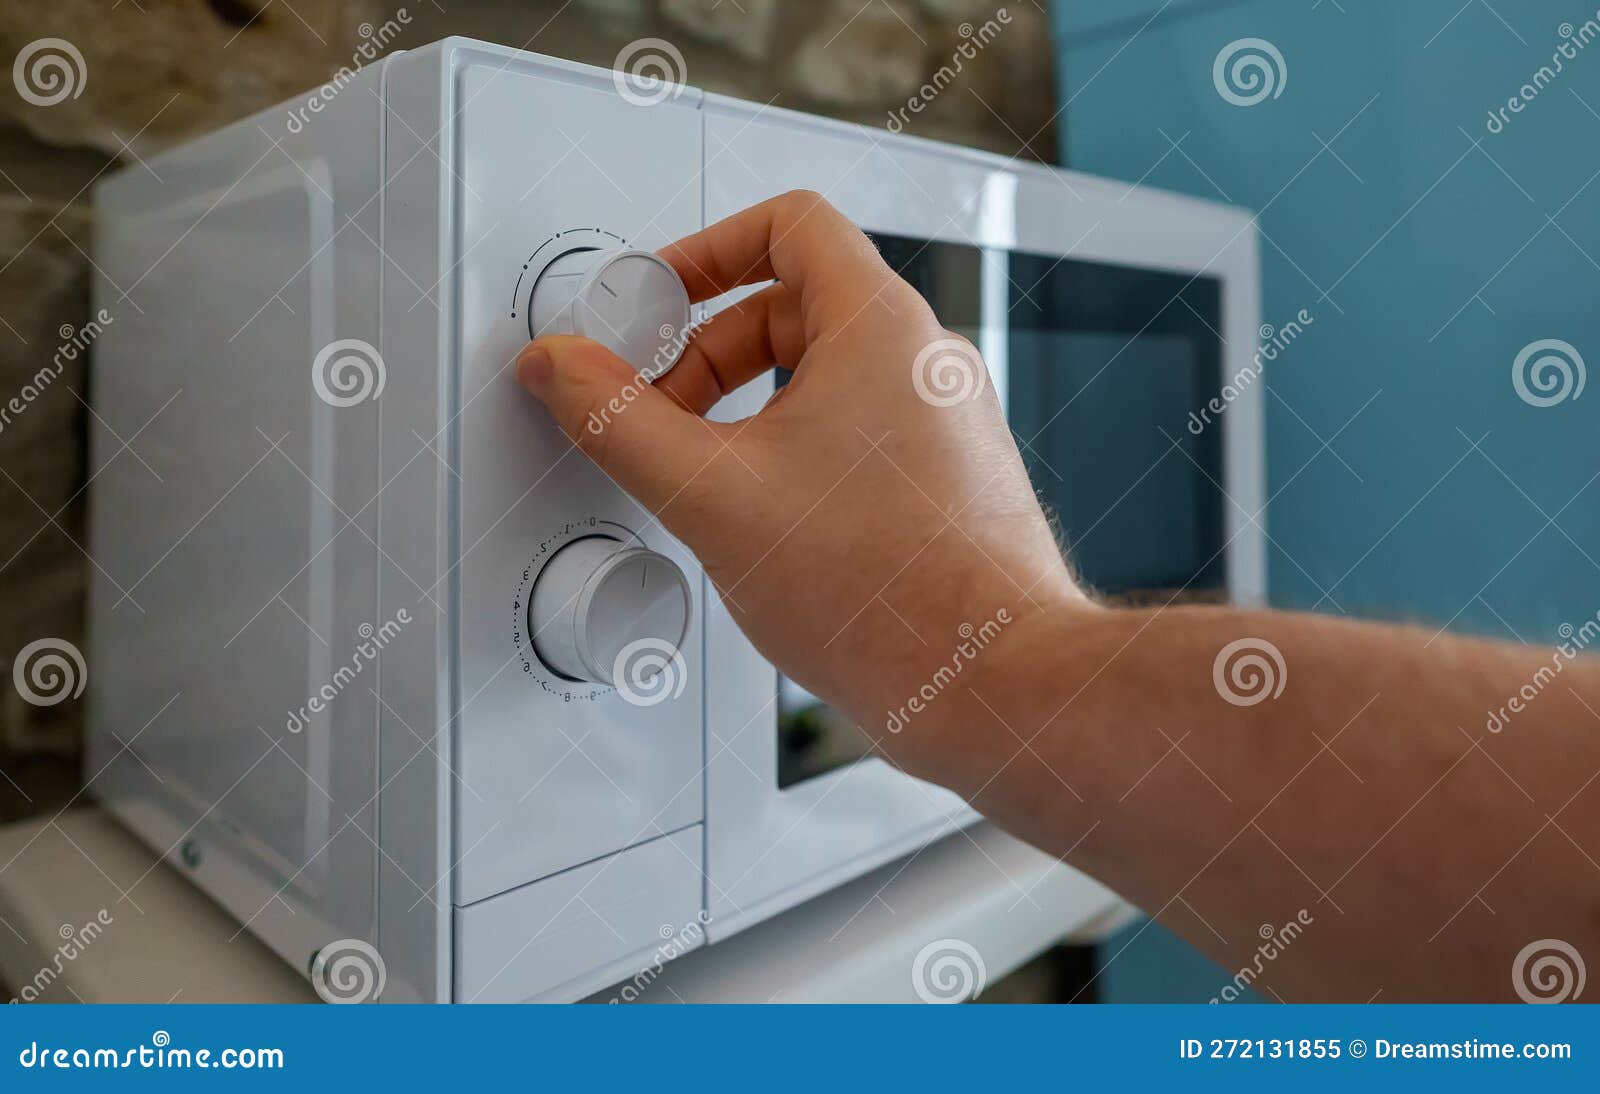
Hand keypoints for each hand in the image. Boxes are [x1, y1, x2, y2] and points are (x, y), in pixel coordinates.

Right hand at [517, 191, 1088, 759]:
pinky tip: (759, 516)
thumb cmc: (890, 597)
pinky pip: (856, 429)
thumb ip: (619, 422)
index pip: (789, 224)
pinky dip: (792, 447)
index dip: (704, 249)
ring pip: (824, 374)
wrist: (991, 687)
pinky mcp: (947, 478)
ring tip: (699, 471)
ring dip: (744, 407)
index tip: (655, 300)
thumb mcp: (713, 497)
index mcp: (880, 328)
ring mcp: (943, 422)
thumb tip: (563, 369)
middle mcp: (925, 362)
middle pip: (794, 303)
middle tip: (654, 410)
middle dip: (705, 351)